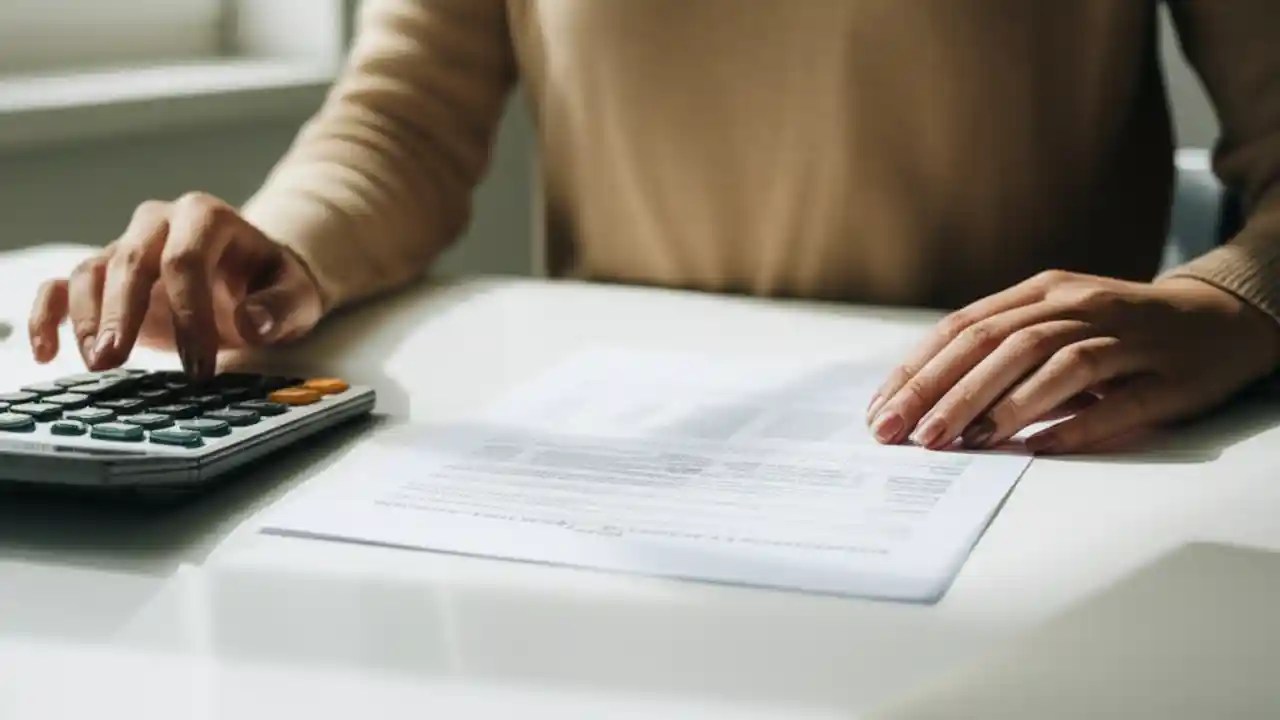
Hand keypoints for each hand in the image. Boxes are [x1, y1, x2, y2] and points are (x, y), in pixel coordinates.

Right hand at [28, 193, 323, 378]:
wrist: (257, 280)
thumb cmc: (274, 285)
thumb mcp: (297, 295)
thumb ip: (282, 307)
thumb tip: (252, 322)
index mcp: (207, 218)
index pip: (186, 261)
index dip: (188, 314)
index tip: (198, 367)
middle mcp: (159, 223)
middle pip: (130, 261)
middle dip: (122, 313)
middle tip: (116, 360)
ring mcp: (128, 246)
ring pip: (92, 272)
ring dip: (88, 319)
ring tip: (98, 364)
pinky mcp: (107, 274)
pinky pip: (64, 286)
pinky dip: (50, 314)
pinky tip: (48, 351)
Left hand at [865, 270, 1279, 453]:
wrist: (1218, 319)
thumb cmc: (1118, 330)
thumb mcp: (1054, 324)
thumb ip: (999, 351)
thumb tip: (926, 400)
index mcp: (1042, 291)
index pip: (964, 326)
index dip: (919, 369)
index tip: (882, 411)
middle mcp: (1078, 304)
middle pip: (999, 343)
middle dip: (944, 390)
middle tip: (905, 434)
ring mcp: (1125, 334)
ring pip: (1053, 363)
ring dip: (1000, 404)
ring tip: (958, 441)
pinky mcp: (1167, 372)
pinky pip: (1117, 396)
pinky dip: (1075, 422)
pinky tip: (1040, 448)